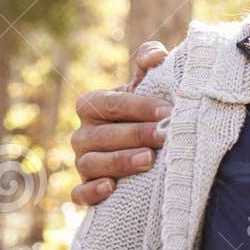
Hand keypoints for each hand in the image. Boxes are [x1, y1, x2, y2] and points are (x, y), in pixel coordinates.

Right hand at [70, 42, 171, 204]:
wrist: (146, 144)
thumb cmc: (147, 110)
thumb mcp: (148, 85)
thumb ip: (150, 63)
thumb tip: (158, 55)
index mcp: (93, 105)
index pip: (112, 104)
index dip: (140, 106)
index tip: (169, 111)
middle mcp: (83, 134)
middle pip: (104, 135)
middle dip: (136, 135)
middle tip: (164, 137)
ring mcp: (82, 162)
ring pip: (92, 164)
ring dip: (120, 162)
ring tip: (148, 160)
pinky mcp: (85, 188)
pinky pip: (79, 193)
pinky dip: (91, 192)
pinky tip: (110, 188)